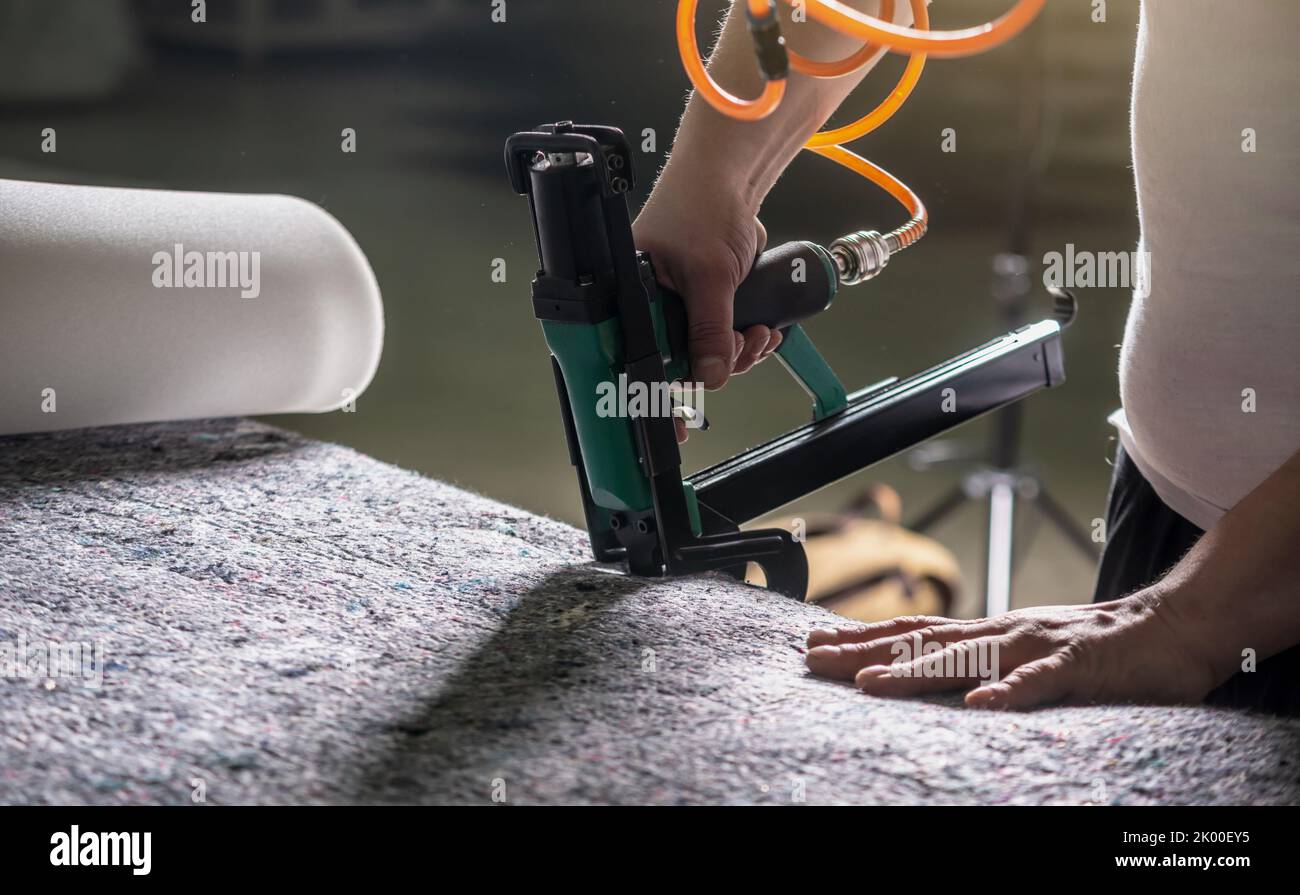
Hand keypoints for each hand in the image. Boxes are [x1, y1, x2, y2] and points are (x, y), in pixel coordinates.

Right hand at [632, 176, 782, 400]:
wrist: (730, 179)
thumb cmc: (701, 206)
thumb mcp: (708, 274)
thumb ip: (710, 329)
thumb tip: (711, 375)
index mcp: (629, 296)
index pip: (638, 357)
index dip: (658, 392)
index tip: (675, 427)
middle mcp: (649, 304)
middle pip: (679, 361)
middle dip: (718, 364)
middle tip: (744, 352)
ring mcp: (678, 305)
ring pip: (706, 352)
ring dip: (739, 352)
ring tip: (760, 335)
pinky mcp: (704, 301)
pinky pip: (721, 336)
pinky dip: (745, 339)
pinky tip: (763, 331)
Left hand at [804, 591, 1222, 708]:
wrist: (1175, 626)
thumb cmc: (1099, 645)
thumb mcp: (1027, 649)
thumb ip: (984, 657)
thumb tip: (935, 669)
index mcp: (988, 631)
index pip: (912, 631)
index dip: (863, 637)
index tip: (815, 642)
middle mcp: (1001, 632)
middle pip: (920, 641)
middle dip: (864, 651)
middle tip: (814, 658)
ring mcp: (1036, 645)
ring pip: (966, 659)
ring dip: (916, 671)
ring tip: (870, 683)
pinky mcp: (1077, 664)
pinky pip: (1038, 680)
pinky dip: (1008, 691)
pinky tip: (978, 705)